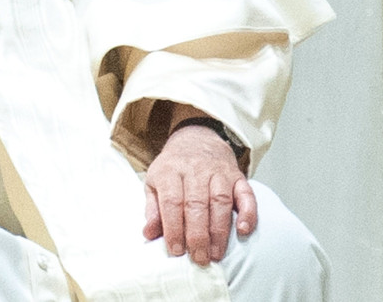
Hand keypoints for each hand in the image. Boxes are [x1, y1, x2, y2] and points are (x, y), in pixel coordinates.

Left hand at [143, 123, 256, 265]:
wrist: (197, 140)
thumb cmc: (173, 168)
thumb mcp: (154, 182)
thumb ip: (152, 209)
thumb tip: (149, 234)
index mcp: (170, 171)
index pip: (172, 202)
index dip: (174, 228)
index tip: (176, 250)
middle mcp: (195, 170)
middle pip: (197, 204)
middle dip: (198, 235)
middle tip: (199, 258)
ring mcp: (218, 173)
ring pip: (220, 202)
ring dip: (219, 231)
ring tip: (216, 254)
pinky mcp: (238, 177)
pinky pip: (247, 194)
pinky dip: (248, 213)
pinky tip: (244, 230)